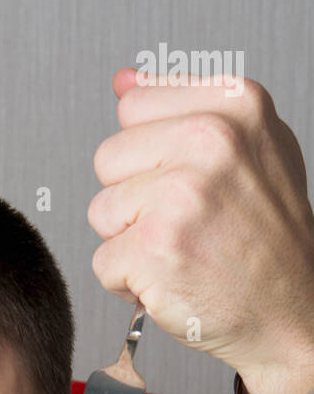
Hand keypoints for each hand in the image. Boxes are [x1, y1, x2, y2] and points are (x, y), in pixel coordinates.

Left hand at [87, 67, 313, 387]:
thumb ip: (185, 106)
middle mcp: (209, 142)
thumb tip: (123, 82)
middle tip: (186, 223)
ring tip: (181, 251)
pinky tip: (173, 279)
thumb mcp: (252, 149)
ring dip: (130, 243)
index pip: (135, 105)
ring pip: (101, 212)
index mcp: (234, 106)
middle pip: (109, 158)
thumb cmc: (270, 239)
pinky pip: (103, 262)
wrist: (292, 312)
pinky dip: (130, 283)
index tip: (188, 180)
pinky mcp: (154, 248)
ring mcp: (180, 195)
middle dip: (134, 199)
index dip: (151, 155)